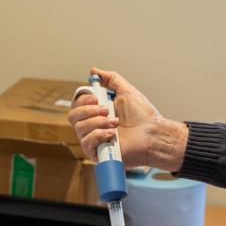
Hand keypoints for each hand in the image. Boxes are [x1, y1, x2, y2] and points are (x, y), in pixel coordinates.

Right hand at [68, 68, 187, 169]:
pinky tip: (112, 134)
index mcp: (97, 112)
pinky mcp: (98, 154)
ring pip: (79, 128)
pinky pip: (85, 142)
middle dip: (89, 110)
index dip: (82, 100)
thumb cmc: (143, 116)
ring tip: (115, 122)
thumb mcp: (126, 91)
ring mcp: (95, 140)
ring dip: (98, 122)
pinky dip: (98, 135)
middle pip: (72, 116)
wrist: (153, 133)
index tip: (96, 97)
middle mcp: (93, 126)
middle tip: (106, 110)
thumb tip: (94, 71)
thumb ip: (111, 79)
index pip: (76, 105)